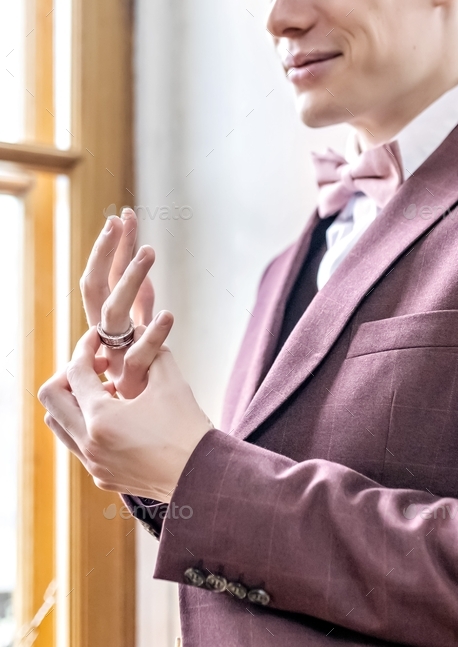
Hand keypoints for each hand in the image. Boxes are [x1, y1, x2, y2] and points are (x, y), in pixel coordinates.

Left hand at [38, 321, 212, 501]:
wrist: (201, 476)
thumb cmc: (188, 429)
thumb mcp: (171, 381)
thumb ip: (152, 350)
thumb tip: (139, 330)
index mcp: (101, 418)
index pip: (76, 372)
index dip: (85, 347)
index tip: (99, 337)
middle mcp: (89, 443)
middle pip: (52, 399)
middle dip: (69, 374)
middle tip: (96, 365)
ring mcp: (93, 464)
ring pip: (60, 425)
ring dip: (76, 401)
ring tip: (108, 390)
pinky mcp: (102, 477)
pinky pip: (78, 444)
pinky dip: (87, 423)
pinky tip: (119, 416)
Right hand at [80, 208, 155, 394]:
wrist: (140, 434)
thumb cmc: (141, 384)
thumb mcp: (141, 339)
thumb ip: (141, 311)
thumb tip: (147, 282)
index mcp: (106, 328)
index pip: (101, 278)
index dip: (110, 248)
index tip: (122, 216)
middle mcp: (105, 339)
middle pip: (97, 287)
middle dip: (107, 252)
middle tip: (120, 220)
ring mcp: (117, 358)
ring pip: (115, 312)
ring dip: (131, 280)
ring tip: (149, 251)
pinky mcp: (133, 380)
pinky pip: (142, 354)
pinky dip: (153, 335)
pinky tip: (167, 314)